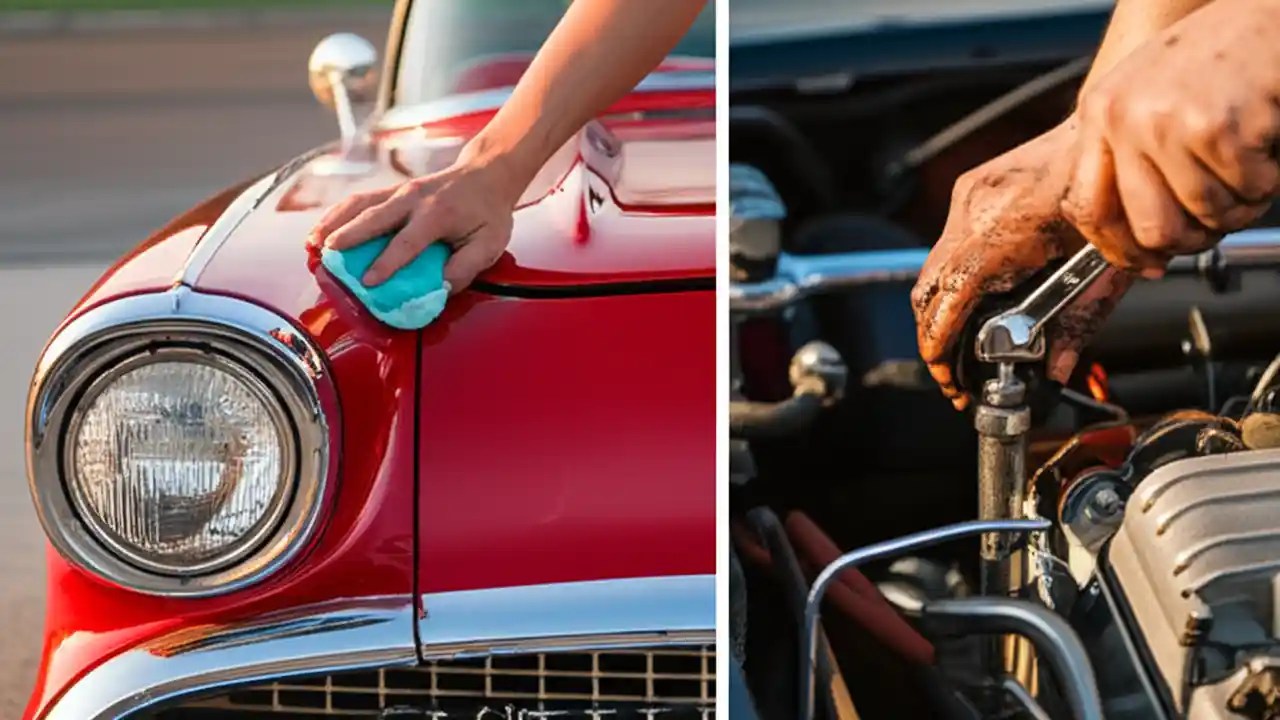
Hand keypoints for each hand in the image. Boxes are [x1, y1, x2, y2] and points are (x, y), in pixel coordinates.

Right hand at [308, 147, 526, 290]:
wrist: (486, 174)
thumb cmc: (488, 214)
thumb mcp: (490, 244)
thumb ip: (466, 267)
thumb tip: (440, 289)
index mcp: (438, 213)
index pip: (407, 241)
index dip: (387, 262)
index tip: (368, 282)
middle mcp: (414, 197)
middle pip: (373, 216)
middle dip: (347, 235)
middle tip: (325, 255)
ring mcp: (399, 190)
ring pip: (359, 203)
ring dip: (332, 222)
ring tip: (312, 243)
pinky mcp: (390, 190)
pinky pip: (359, 200)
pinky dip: (337, 214)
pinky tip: (321, 230)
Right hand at [912, 121, 1132, 409]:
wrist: (1112, 127)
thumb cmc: (1116, 187)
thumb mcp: (1108, 268)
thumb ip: (1078, 325)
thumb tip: (1054, 370)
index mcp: (1000, 230)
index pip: (946, 300)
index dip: (939, 346)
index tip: (948, 378)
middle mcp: (972, 209)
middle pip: (928, 291)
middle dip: (934, 338)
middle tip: (955, 374)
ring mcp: (967, 197)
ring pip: (932, 270)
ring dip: (941, 310)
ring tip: (963, 344)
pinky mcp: (970, 190)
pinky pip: (947, 248)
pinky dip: (953, 281)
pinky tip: (977, 300)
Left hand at [1063, 0, 1279, 273]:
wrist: (1270, 12)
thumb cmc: (1217, 58)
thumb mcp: (1150, 101)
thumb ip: (1136, 167)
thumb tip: (1144, 255)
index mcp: (1100, 113)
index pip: (1086, 208)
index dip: (1119, 249)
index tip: (1146, 260)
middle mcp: (1123, 117)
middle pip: (1151, 229)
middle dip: (1194, 238)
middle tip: (1217, 218)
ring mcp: (1166, 122)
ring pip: (1206, 215)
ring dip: (1240, 204)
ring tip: (1247, 165)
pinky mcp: (1216, 127)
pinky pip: (1247, 191)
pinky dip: (1267, 180)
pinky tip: (1266, 144)